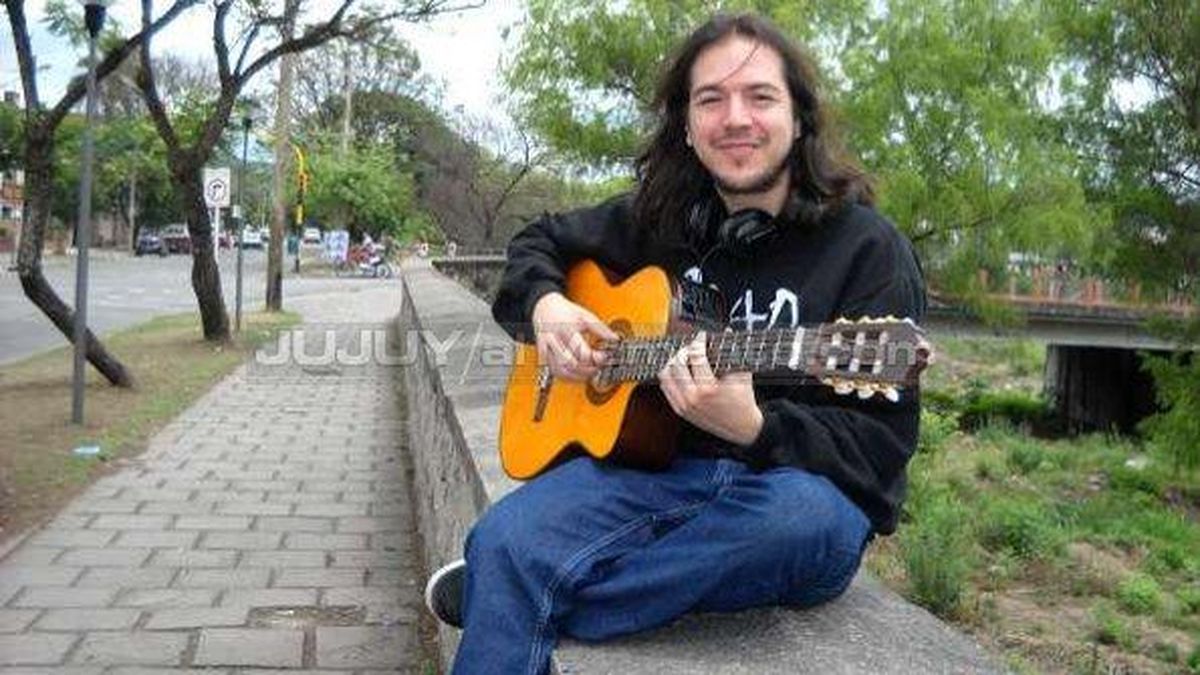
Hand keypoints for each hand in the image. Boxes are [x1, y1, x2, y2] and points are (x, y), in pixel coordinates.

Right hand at [532, 292, 618, 381]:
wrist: (544, 309)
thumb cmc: (566, 313)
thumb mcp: (586, 316)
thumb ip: (601, 329)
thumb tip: (615, 339)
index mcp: (566, 329)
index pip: (582, 352)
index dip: (595, 358)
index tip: (604, 357)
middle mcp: (554, 340)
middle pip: (571, 364)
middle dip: (588, 370)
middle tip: (598, 367)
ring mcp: (547, 350)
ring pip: (562, 371)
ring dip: (578, 376)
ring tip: (590, 372)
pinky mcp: (543, 356)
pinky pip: (555, 372)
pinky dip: (568, 377)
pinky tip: (577, 374)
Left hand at [658, 331, 763, 445]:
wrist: (742, 427)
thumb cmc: (743, 402)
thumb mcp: (742, 375)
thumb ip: (732, 353)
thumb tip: (725, 333)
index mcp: (708, 389)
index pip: (696, 357)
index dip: (698, 342)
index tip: (701, 337)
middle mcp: (692, 398)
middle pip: (677, 364)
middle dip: (684, 351)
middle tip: (692, 347)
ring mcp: (684, 405)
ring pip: (666, 376)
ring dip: (673, 363)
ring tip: (683, 358)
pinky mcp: (680, 411)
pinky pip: (666, 389)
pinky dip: (669, 377)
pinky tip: (677, 371)